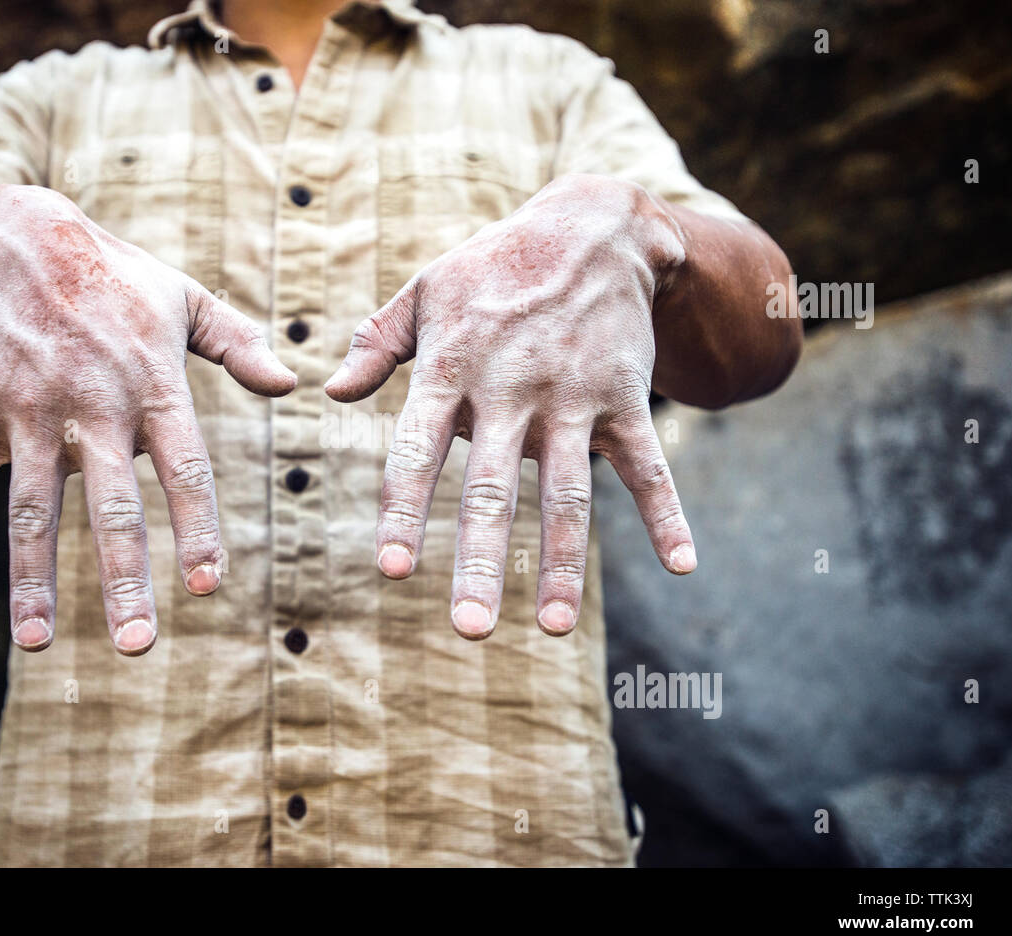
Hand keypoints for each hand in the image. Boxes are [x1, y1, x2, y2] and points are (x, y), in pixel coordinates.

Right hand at [0, 184, 295, 654]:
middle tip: (137, 645)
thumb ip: (239, 344)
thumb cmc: (112, 274)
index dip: (196, 528)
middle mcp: (92, 400)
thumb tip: (294, 386)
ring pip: (30, 506)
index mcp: (152, 383)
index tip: (207, 587)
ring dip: (33, 579)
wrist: (11, 229)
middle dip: (124, 575)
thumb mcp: (184, 297)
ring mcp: (28, 405)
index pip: (185, 468)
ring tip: (38, 644)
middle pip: (112, 504)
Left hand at [325, 174, 695, 639]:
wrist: (593, 230)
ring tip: (553, 627)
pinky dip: (668, 513)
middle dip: (482, 561)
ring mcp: (573, 395)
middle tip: (470, 630)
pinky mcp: (624, 397)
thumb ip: (375, 345)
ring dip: (562, 561)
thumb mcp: (425, 292)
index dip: (404, 511)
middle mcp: (511, 389)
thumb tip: (328, 394)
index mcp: (451, 368)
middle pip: (493, 488)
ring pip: (569, 492)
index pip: (418, 450)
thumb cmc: (493, 268)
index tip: (393, 571)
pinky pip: (647, 464)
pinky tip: (683, 565)